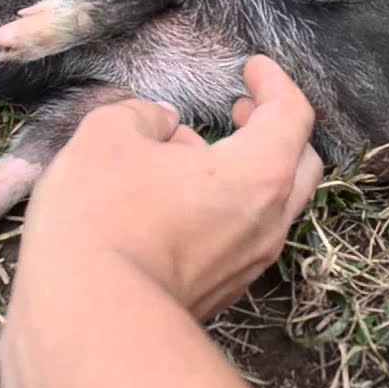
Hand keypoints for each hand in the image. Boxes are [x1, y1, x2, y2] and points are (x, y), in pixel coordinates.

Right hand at [12, 54, 323, 319]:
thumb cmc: (103, 216)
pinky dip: (224, 207)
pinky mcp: (221, 294)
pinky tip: (175, 200)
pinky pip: (240, 237)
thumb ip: (142, 116)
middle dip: (275, 128)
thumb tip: (162, 127)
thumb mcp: (108, 135)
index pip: (292, 114)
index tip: (251, 67)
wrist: (89, 320)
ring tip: (191, 151)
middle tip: (241, 108)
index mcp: (259, 174)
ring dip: (243, 170)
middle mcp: (269, 223)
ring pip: (269, 206)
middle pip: (299, 164)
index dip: (275, 82)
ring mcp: (248, 266)